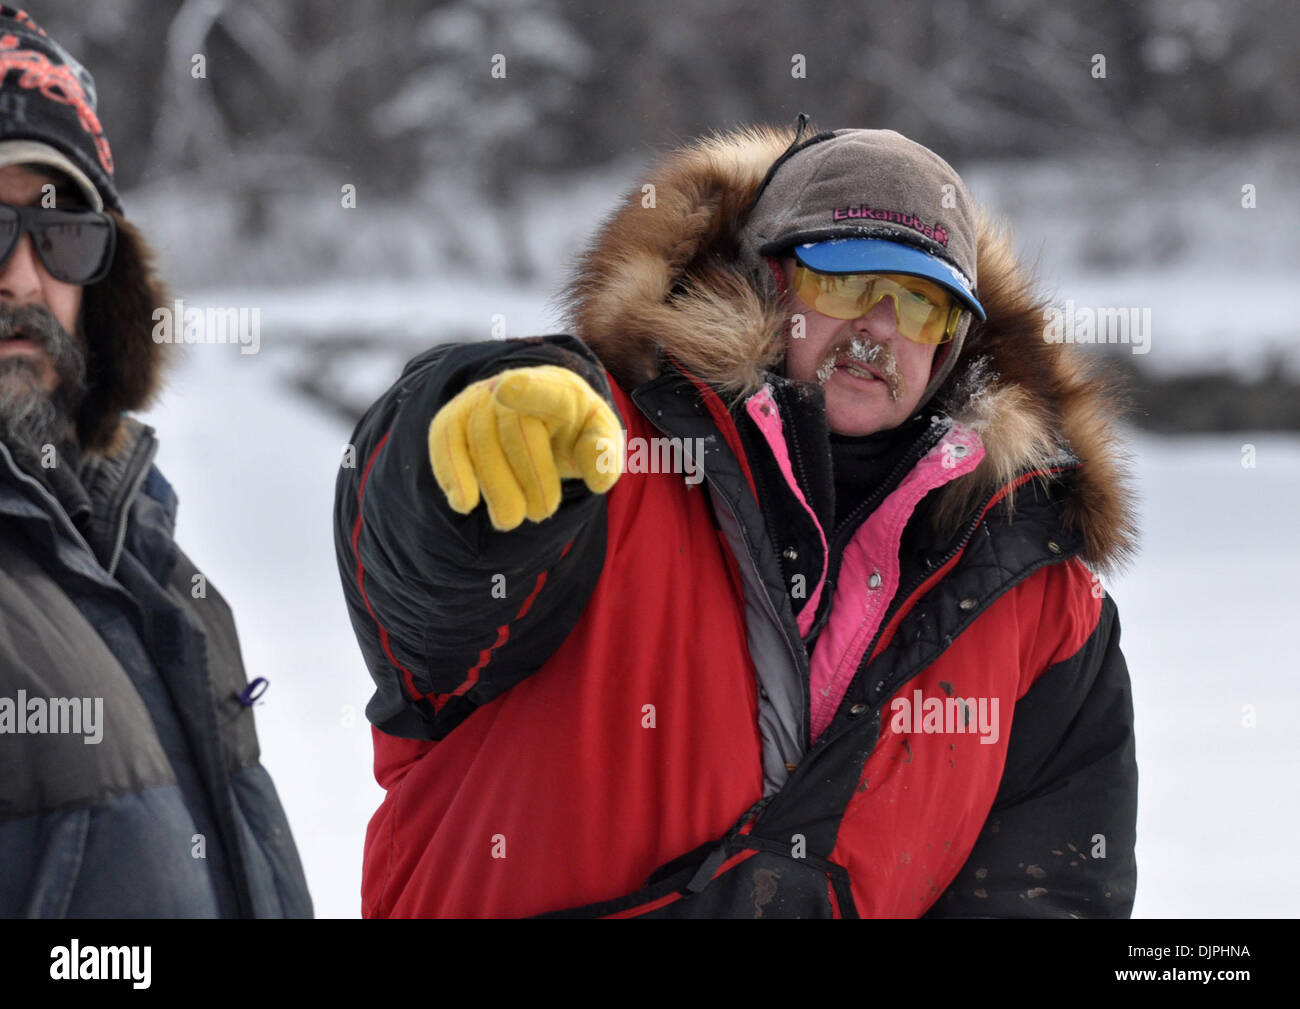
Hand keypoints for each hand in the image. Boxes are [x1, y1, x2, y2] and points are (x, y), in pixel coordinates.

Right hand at [428, 365, 623, 530]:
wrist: (543, 419)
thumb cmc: (573, 433)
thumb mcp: (599, 443)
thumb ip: (604, 456)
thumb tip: (598, 471)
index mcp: (560, 390)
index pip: (545, 389)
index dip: (526, 390)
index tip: (507, 389)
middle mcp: (515, 385)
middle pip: (514, 428)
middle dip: (528, 476)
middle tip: (541, 514)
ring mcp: (480, 400)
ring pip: (479, 439)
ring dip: (494, 486)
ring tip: (509, 521)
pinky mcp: (454, 418)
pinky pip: (444, 440)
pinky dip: (451, 473)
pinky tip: (464, 503)